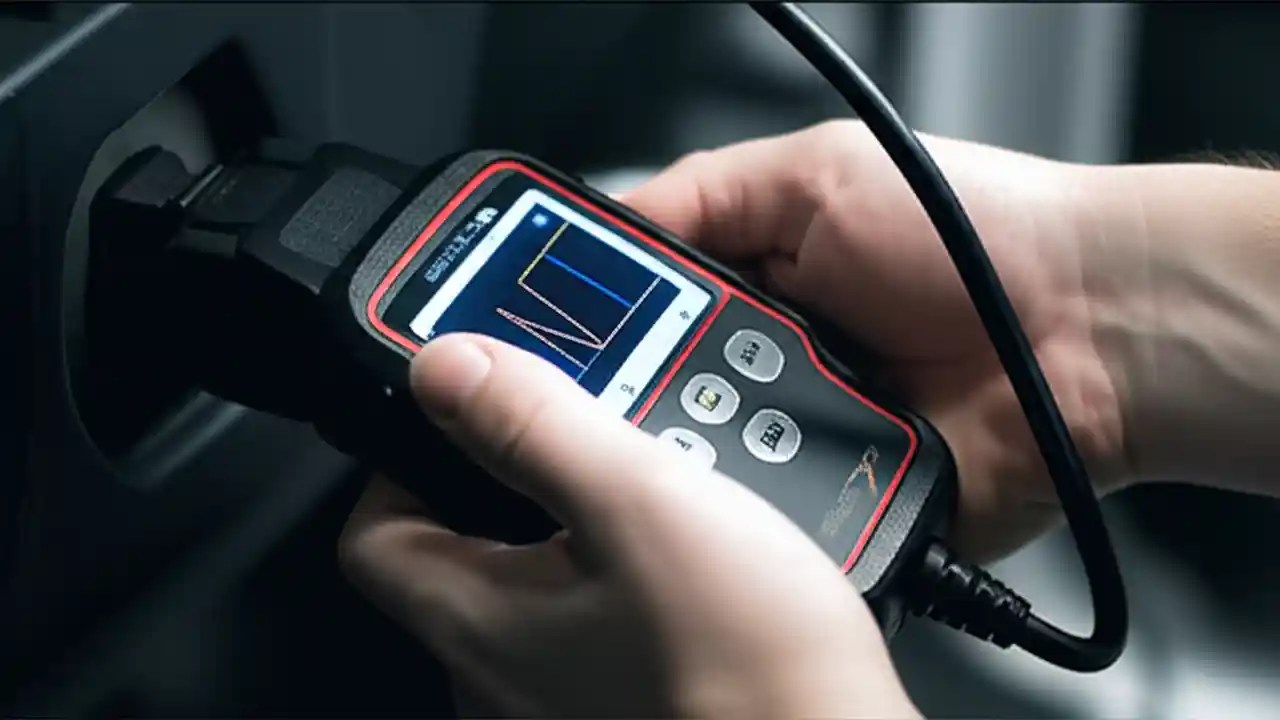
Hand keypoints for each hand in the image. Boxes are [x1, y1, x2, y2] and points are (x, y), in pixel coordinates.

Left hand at [340, 334, 918, 717]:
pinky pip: (600, 622)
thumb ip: (534, 426)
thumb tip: (445, 365)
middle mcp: (503, 681)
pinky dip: (629, 571)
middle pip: (462, 555)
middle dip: (514, 475)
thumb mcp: (639, 505)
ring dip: (584, 521)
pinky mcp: (630, 708)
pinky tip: (692, 552)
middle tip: (582, 430)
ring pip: (542, 586)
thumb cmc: (752, 669)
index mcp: (479, 625)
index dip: (400, 458)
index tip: (458, 411)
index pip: (374, 535)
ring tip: (654, 479)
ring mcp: (565, 704)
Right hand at [622, 119, 1130, 561]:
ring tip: (733, 416)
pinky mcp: (841, 507)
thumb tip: (609, 224)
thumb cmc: (974, 236)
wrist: (1089, 329)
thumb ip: (704, 195)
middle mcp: (767, 366)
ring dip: (703, 446)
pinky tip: (769, 485)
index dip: (600, 323)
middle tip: (660, 374)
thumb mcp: (818, 174)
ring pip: (703, 466)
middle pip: (656, 393)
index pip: (642, 312)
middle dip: (643, 390)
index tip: (563, 336)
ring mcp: (802, 439)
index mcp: (752, 284)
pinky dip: (765, 513)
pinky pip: (776, 525)